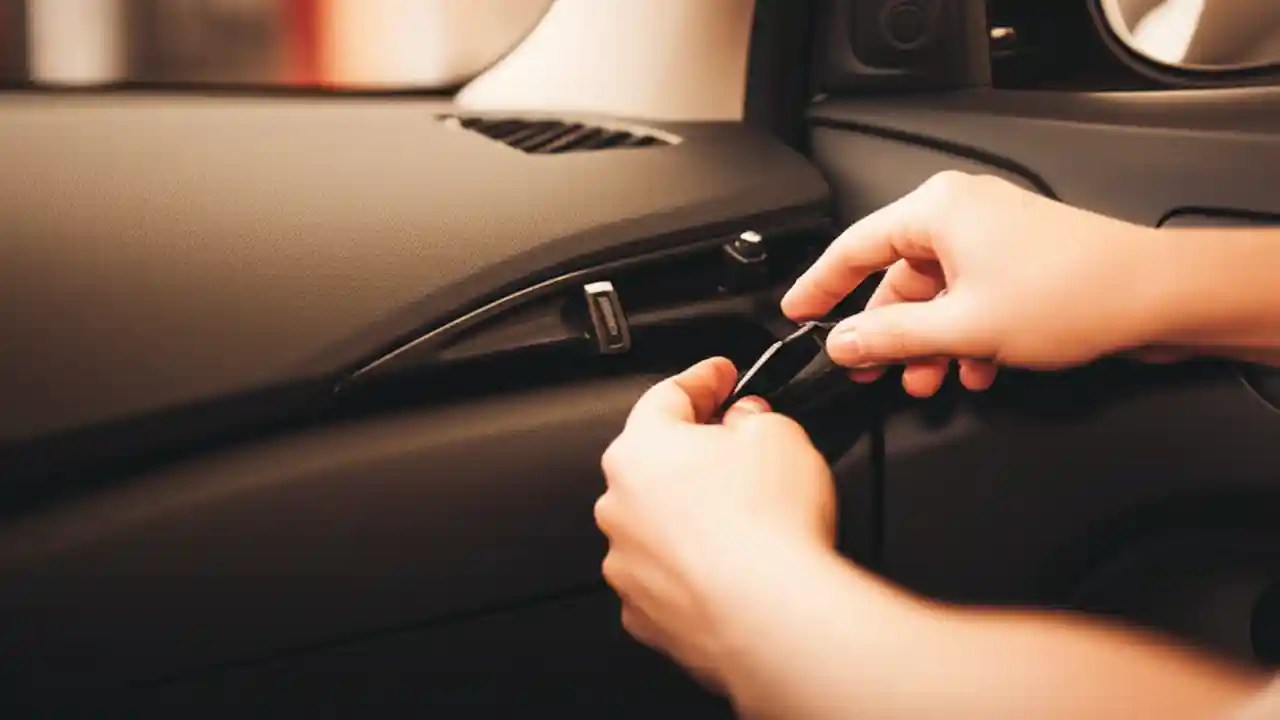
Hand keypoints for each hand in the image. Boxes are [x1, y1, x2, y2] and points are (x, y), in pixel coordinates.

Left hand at [595, 357, 835, 688]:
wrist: (770, 615)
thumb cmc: (769, 526)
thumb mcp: (779, 434)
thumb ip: (753, 417)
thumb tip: (744, 423)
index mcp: (640, 449)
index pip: (668, 396)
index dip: (703, 379)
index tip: (721, 376)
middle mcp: (619, 505)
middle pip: (657, 462)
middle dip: (697, 453)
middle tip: (743, 449)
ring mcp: (627, 563)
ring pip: (657, 523)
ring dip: (692, 515)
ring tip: (746, 520)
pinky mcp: (644, 613)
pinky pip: (667, 576)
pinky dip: (692, 568)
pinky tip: (730, 566)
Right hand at [781, 172, 1164, 396]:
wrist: (1157, 297)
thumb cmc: (1071, 293)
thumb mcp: (961, 328)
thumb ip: (890, 338)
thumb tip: (843, 344)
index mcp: (937, 210)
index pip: (853, 247)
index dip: (819, 286)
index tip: (797, 313)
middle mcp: (962, 214)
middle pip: (896, 278)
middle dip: (886, 333)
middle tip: (866, 370)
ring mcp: (993, 236)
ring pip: (936, 296)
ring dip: (928, 345)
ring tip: (927, 383)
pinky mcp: (1019, 261)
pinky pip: (970, 299)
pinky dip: (964, 337)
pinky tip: (973, 371)